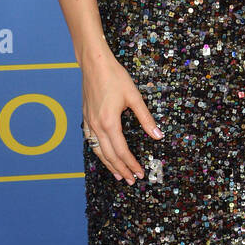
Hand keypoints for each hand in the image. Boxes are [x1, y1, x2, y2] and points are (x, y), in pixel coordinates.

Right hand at [82, 52, 161, 183]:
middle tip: (131, 180)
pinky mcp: (86, 118)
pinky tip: (104, 156)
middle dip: (121, 169)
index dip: (131, 164)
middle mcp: (96, 126)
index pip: (121, 151)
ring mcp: (89, 122)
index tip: (139, 173)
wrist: (94, 63)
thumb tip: (158, 135)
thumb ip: (146, 119)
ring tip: (118, 175)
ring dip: (109, 164)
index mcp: (109, 122)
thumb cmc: (115, 77)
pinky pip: (91, 141)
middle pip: (109, 155)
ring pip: (98, 150)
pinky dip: (98, 152)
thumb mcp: (134, 98)